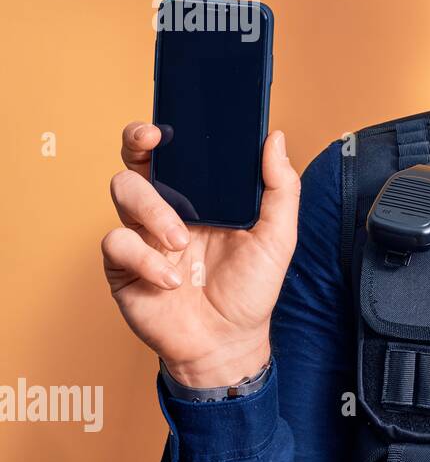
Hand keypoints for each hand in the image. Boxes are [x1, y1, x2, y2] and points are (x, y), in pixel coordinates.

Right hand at [101, 122, 300, 386]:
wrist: (229, 342)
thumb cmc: (251, 288)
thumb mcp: (277, 237)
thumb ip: (279, 188)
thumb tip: (273, 137)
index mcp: (201, 196)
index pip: (177, 151)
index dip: (165, 129)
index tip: (168, 119)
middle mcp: (167, 209)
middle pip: (137, 160)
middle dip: (137, 143)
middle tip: (151, 142)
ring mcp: (142, 235)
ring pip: (124, 192)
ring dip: (153, 211)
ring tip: (179, 240)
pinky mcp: (123, 265)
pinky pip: (117, 242)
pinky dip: (145, 258)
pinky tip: (170, 279)